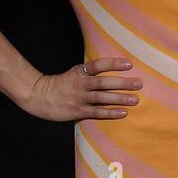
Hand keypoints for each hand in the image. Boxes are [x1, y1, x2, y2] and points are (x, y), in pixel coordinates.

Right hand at [22, 58, 142, 121]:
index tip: (129, 64)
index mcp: (80, 72)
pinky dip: (110, 112)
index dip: (113, 64)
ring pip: (102, 98)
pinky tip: (123, 112)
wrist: (39, 97)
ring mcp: (79, 98)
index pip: (98, 65)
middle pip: (104, 82)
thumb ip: (91, 71)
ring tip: (135, 99)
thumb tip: (114, 65)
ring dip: (120, 98)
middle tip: (139, 84)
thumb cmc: (62, 83)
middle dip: (122, 83)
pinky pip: (96, 112)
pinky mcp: (77, 111)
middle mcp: (80, 84)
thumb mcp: (75, 73)